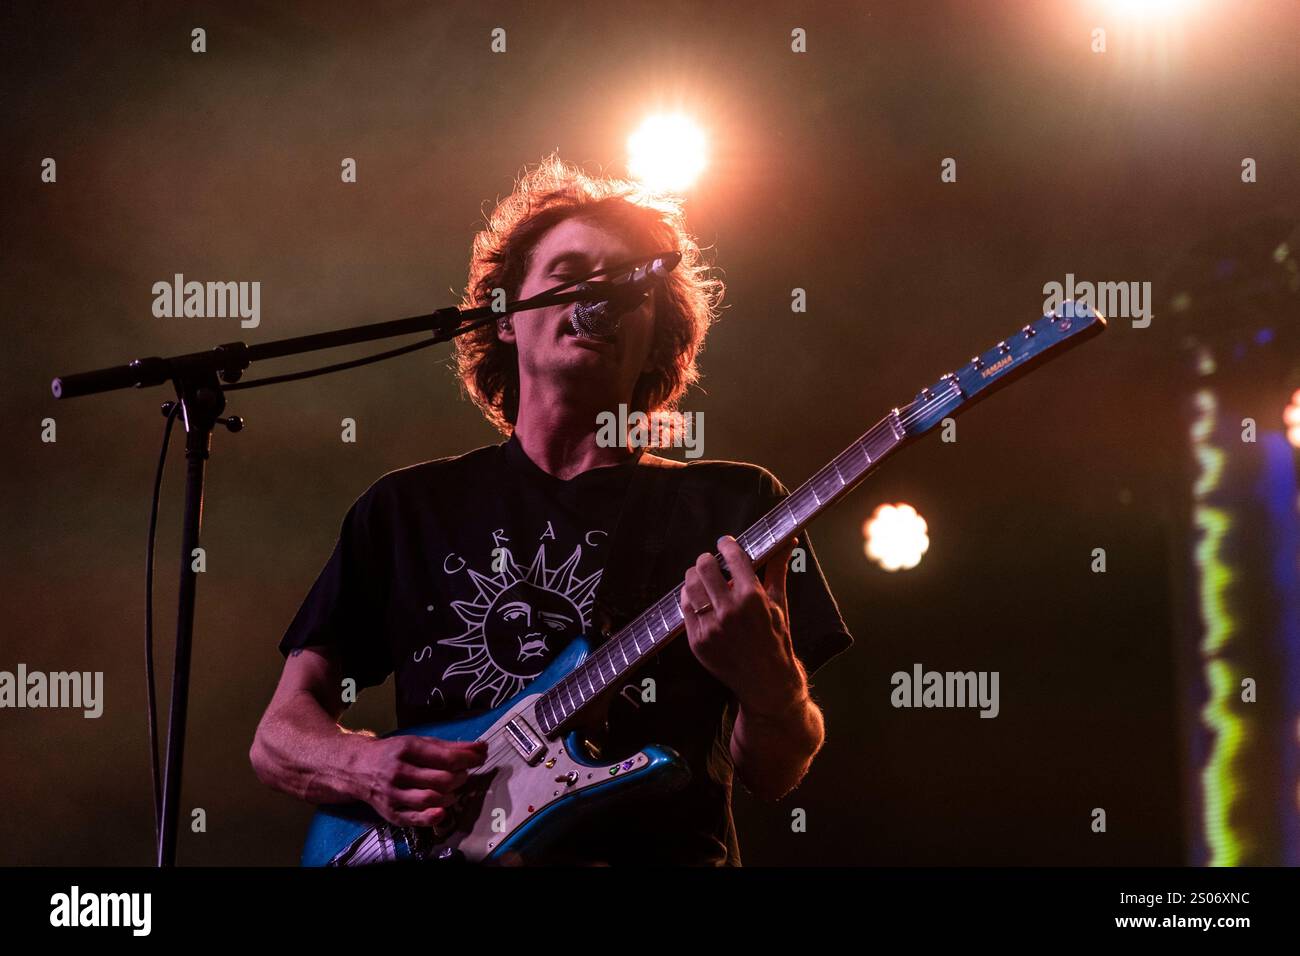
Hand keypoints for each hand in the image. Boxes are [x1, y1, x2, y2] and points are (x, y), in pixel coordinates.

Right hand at [353, 736, 487, 828]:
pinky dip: (431, 818)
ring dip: (450, 796)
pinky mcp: (390, 812)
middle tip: (464, 774)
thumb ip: (449, 747)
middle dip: (460, 777)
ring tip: (453, 790)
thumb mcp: (418, 742)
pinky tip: (442, 812)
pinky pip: (413, 819)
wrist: (357, 768)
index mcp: (407, 749)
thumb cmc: (393, 754)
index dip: (468, 759)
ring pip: (430, 799)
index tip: (480, 757)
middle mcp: (398, 771)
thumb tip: (480, 748)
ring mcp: (393, 793)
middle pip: (440, 779)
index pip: (445, 757)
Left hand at [679, 534, 806, 713]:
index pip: (732, 557)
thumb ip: (778, 568)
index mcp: (752, 598)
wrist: (767, 681)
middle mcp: (729, 611)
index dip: (726, 545)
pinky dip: (690, 598)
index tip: (725, 543)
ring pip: (690, 586)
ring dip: (695, 577)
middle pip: (704, 567)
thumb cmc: (776, 639)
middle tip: (713, 562)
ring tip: (703, 579)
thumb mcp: (779, 603)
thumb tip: (789, 540)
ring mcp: (711, 627)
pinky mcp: (697, 641)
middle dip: (708, 560)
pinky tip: (700, 599)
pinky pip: (684, 608)